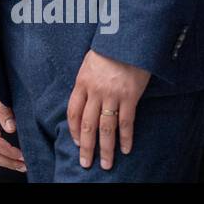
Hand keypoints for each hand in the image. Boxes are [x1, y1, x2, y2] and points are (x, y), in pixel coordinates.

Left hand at [66, 50, 150, 169]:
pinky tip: (125, 149)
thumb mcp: (89, 65)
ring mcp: (112, 95)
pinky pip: (126, 122)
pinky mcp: (130, 96)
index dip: (73, 130)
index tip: (76, 143)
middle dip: (86, 147)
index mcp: (81, 83)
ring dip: (105, 148)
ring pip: (106, 127)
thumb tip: (83, 103)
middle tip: (86, 162)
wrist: (128, 40)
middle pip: (87, 125)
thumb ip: (86, 84)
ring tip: (106, 163)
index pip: (73, 112)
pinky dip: (126, 138)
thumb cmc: (108, 51)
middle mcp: (95, 91)